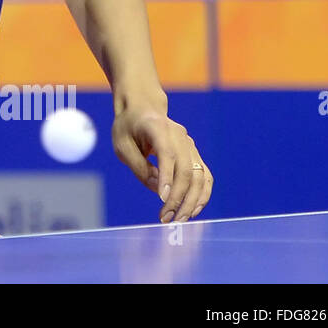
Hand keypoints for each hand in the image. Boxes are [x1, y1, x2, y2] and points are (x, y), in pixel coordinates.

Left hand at [112, 102, 212, 223]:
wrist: (143, 109)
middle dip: (179, 197)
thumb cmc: (128, 127)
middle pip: (187, 169)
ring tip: (179, 219)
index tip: (162, 200)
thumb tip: (159, 191)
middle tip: (167, 218)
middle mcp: (179, 135)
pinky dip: (202, 195)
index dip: (167, 178)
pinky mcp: (194, 154)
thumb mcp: (122, 145)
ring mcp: (190, 144)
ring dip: (192, 201)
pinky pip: (205, 176)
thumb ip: (140, 167)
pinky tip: (192, 210)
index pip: (168, 154)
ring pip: (200, 176)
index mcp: (157, 127)